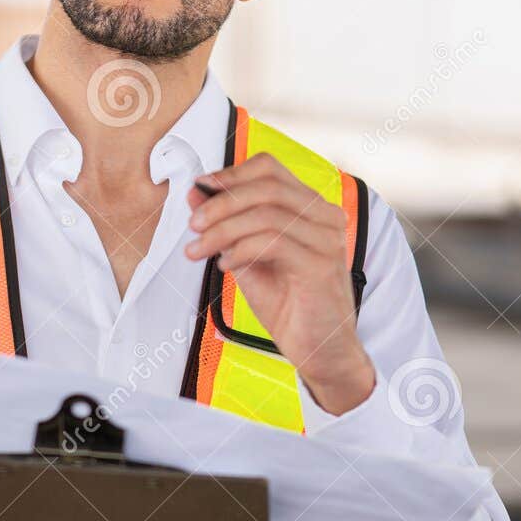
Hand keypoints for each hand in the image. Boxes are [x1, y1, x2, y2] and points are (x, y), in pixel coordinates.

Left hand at [185, 154, 374, 414]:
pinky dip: (240, 250)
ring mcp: (327, 239)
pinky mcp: (320, 265)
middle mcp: (325, 217)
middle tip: (193, 224)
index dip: (230, 174)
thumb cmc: (289, 305)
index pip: (270, 169)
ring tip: (199, 250)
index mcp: (310, 208)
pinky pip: (272, 242)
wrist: (319, 351)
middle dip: (221, 203)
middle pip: (266, 186)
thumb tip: (196, 194)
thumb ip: (227, 225)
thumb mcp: (247, 257)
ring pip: (266, 214)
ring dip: (222, 230)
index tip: (199, 190)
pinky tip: (226, 266)